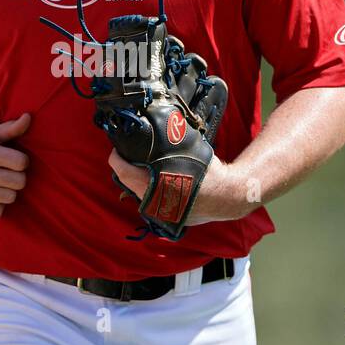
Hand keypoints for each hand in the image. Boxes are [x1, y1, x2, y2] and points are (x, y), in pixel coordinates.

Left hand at [107, 148, 241, 226]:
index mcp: (154, 186)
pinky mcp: (166, 219)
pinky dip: (150, 190)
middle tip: (130, 155)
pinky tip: (157, 180)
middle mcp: (152, 204)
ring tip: (143, 166)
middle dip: (128, 168)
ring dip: (138, 179)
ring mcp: (159, 214)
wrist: (228, 196)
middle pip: (128, 183)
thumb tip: (158, 125)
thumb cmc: (208, 172)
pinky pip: (150, 202)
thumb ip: (168, 142)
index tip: (116, 149)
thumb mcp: (187, 151)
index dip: (116, 158)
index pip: (122, 171)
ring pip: (138, 193)